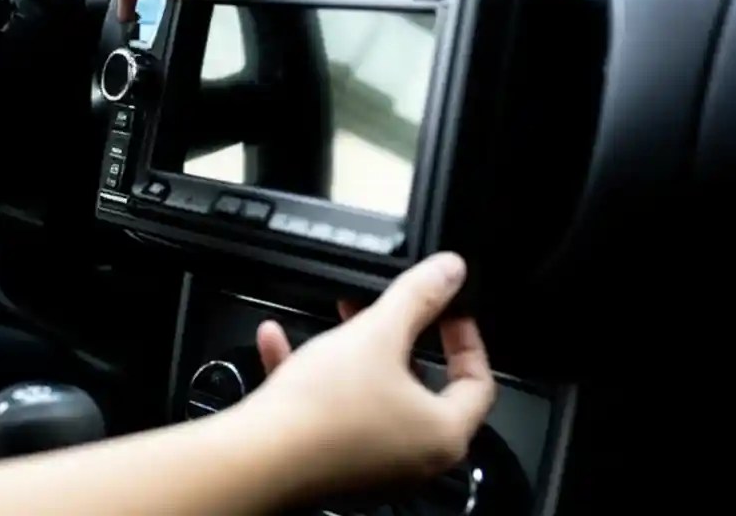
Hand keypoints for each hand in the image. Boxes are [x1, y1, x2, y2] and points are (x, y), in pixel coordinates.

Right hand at [243, 253, 495, 495]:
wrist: (257, 459)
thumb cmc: (327, 406)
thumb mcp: (377, 333)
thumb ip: (419, 296)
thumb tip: (452, 270)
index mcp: (442, 433)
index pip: (478, 383)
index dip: (466, 339)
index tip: (448, 310)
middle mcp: (413, 458)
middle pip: (421, 386)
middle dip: (399, 337)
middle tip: (391, 307)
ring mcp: (370, 466)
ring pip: (371, 395)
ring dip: (350, 351)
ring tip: (336, 317)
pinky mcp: (328, 464)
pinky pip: (328, 411)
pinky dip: (310, 376)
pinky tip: (276, 340)